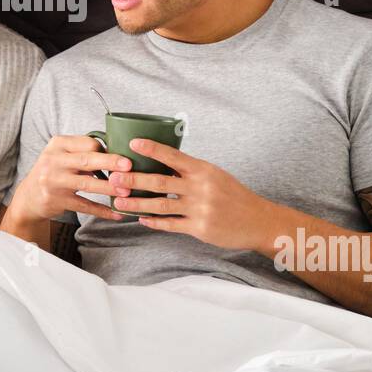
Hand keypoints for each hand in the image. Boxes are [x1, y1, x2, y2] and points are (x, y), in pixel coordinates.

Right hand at [10, 135, 133, 223]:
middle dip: (110, 163)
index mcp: (58, 144)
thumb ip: (83, 152)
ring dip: (109, 188)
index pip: (87, 143)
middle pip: (87, 160)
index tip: (124, 156)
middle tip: (130, 166)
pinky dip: (101, 210)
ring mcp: (53, 181)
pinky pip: (84, 205)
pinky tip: (116, 213)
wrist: (28, 197)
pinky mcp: (56, 200)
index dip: (107, 150)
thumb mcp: (61, 155)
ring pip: (87, 183)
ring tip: (127, 192)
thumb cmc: (53, 172)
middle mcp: (53, 160)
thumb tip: (117, 153)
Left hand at [107, 139, 275, 250]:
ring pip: (160, 205)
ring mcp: (199, 208)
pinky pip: (171, 224)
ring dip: (137, 203)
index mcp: (203, 170)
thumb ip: (191, 170)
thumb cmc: (234, 195)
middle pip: (160, 181)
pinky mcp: (199, 227)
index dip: (152, 149)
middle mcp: (200, 187)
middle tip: (114, 178)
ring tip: (118, 202)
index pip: (173, 155)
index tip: (133, 144)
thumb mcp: (215, 175)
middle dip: (134, 179)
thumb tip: (163, 161)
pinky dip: (154, 222)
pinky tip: (141, 220)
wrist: (257, 220)